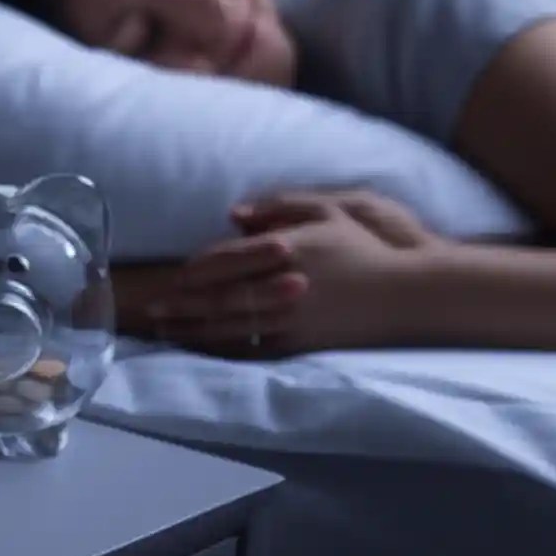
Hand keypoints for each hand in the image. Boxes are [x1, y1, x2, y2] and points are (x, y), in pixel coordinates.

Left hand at [150, 191, 439, 355]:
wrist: (403, 296)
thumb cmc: (362, 250)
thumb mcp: (327, 210)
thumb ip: (278, 206)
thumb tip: (232, 214)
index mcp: (284, 250)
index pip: (225, 259)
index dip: (195, 268)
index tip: (175, 274)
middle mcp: (280, 287)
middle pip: (218, 296)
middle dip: (181, 304)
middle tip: (152, 310)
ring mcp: (288, 320)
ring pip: (228, 326)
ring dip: (193, 329)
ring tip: (166, 331)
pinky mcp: (298, 345)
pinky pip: (250, 348)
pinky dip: (222, 348)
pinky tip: (203, 347)